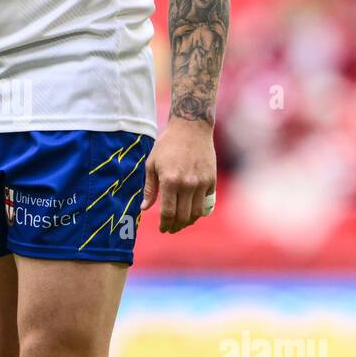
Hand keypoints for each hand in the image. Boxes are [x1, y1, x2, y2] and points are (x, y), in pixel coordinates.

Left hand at [142, 117, 215, 233]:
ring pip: (197, 213)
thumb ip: (149, 188)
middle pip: (183, 216)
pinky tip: (192, 210)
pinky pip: (207, 202)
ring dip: (188, 222)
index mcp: (170, 181)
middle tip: (171, 229)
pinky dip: (199, 210)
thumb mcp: (152, 164)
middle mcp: (187, 184)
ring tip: (181, 223)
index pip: (168, 212)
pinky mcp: (211, 180)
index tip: (162, 229)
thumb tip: (144, 208)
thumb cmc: (167, 144)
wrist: (191, 127)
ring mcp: (201, 182)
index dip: (165, 225)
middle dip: (176, 227)